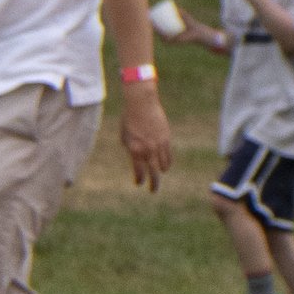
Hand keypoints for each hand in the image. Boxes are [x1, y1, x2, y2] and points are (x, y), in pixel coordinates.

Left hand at [119, 78, 172, 192]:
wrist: (141, 103)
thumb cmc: (129, 119)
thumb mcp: (125, 137)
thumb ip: (131, 149)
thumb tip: (137, 158)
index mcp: (135, 150)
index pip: (139, 171)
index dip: (139, 179)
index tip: (138, 183)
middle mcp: (148, 149)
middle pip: (153, 172)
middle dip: (153, 183)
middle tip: (153, 191)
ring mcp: (158, 144)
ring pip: (163, 165)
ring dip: (160, 171)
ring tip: (158, 175)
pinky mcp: (166, 138)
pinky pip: (168, 155)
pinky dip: (167, 162)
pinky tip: (165, 166)